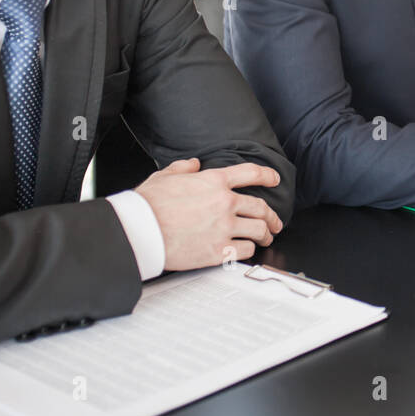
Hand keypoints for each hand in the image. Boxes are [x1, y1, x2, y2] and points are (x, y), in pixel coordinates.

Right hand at [135, 158, 284, 269]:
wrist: (140, 231)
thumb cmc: (148, 205)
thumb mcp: (164, 176)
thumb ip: (183, 168)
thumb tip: (193, 164)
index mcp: (214, 181)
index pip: (251, 173)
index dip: (267, 176)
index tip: (274, 179)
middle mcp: (224, 202)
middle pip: (261, 207)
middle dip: (272, 215)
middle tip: (274, 221)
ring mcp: (224, 227)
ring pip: (259, 230)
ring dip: (266, 234)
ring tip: (266, 237)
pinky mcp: (219, 251)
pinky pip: (246, 250)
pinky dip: (249, 250)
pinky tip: (247, 250)